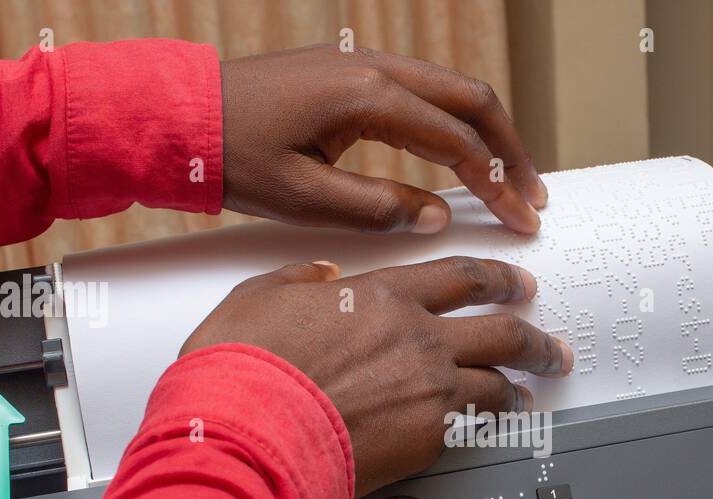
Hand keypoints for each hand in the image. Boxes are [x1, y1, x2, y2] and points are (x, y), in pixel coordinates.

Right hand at [181, 257, 572, 497]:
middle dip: (533, 335)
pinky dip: (494, 423)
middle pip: (500, 330)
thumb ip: (298, 282)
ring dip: (522, 384)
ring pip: (498, 382)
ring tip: (533, 389)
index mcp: (381, 295)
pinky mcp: (430, 439)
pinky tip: (499, 425)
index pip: (460, 277)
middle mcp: (419, 338)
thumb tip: (318, 278)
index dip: (496, 278)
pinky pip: (477, 426)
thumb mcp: (260, 297)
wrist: (252, 430)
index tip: (515, 283)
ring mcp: (431, 390)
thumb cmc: (246, 369)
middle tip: (550, 342)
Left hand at [220, 45, 546, 235]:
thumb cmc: (231, 154)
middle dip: (511, 150)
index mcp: (368, 97)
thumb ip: (380, 209)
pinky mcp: (350, 76)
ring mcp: (362, 66)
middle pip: (471, 101)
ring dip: (487, 133)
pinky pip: (421, 92)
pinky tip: (461, 155)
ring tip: (510, 178)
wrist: (179, 117)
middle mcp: (373, 69)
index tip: (521, 220)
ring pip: (450, 91)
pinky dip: (453, 123)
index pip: (458, 142)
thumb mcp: (306, 199)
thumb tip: (437, 218)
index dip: (498, 185)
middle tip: (534, 197)